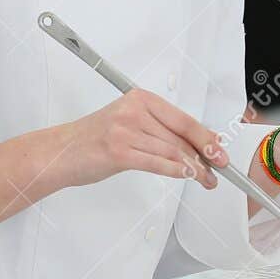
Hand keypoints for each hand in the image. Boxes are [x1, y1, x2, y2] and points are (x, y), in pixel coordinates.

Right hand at [59, 89, 227, 188]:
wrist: (61, 152)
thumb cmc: (94, 139)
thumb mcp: (129, 124)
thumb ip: (159, 129)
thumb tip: (195, 142)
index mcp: (140, 99)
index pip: (182, 118)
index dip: (205, 136)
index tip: (219, 149)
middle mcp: (134, 111)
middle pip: (180, 136)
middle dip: (204, 156)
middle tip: (218, 169)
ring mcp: (125, 130)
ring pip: (172, 151)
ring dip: (194, 169)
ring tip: (205, 179)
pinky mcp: (118, 152)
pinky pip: (156, 163)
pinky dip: (176, 171)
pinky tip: (188, 176)